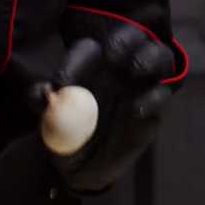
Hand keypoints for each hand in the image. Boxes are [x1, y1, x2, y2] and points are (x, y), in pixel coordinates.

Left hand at [27, 24, 175, 193]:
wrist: (82, 168)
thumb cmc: (64, 132)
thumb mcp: (46, 118)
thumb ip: (40, 102)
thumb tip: (44, 92)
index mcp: (91, 63)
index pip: (88, 48)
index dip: (76, 60)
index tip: (64, 82)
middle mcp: (119, 67)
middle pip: (132, 36)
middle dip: (124, 40)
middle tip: (113, 56)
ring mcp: (141, 86)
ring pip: (160, 56)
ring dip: (149, 57)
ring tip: (136, 70)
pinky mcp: (155, 111)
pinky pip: (163, 96)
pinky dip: (154, 98)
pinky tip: (137, 110)